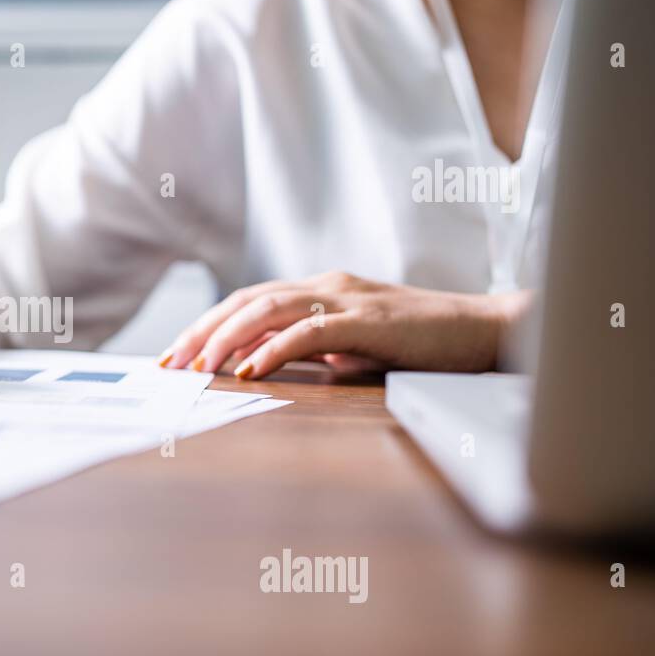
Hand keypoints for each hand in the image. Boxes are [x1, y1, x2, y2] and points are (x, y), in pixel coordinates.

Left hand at [159, 271, 529, 378]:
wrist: (486, 331)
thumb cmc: (421, 343)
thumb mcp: (352, 347)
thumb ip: (308, 350)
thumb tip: (257, 365)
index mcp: (320, 289)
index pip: (248, 301)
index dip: (206, 325)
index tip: (173, 355)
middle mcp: (327, 285)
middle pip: (246, 300)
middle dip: (201, 331)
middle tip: (168, 364)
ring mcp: (348, 299)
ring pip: (269, 309)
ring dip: (227, 339)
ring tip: (199, 367)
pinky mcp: (370, 321)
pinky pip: (310, 330)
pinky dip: (274, 349)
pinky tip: (249, 370)